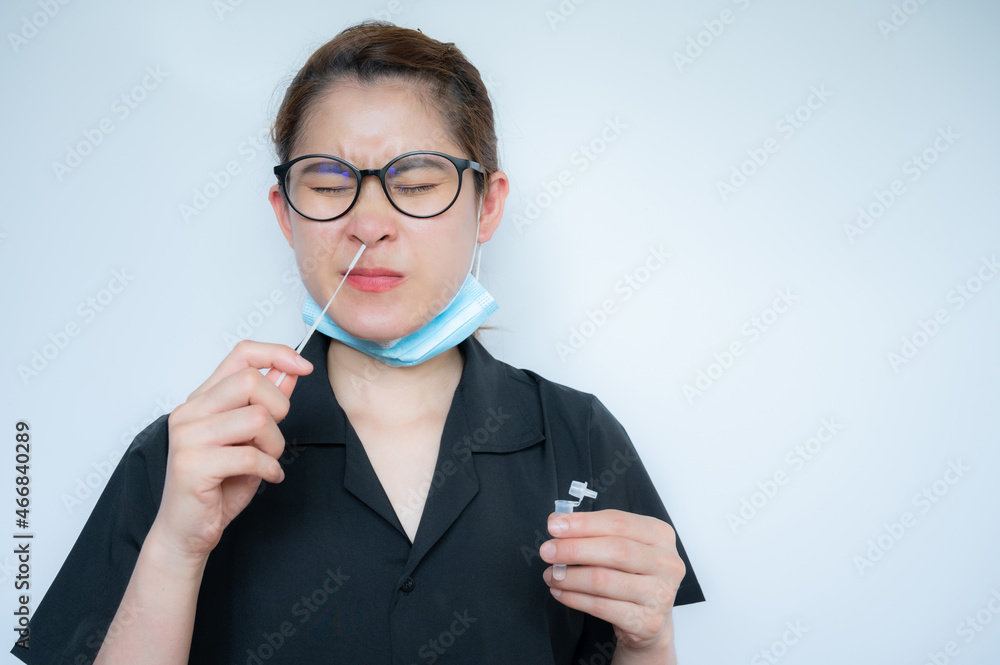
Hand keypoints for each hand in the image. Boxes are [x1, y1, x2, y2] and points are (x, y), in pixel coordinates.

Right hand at [151, 340, 312, 562]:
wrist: (187, 532)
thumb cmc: (218, 485)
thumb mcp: (251, 439)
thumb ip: (266, 404)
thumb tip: (290, 371)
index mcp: (202, 399)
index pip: (241, 354)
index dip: (277, 353)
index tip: (303, 366)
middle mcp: (190, 412)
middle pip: (251, 381)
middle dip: (279, 408)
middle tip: (273, 438)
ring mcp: (187, 437)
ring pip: (256, 418)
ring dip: (274, 445)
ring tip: (267, 462)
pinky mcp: (191, 464)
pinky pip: (250, 455)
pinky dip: (269, 468)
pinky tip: (267, 477)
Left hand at [539, 509, 684, 654]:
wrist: (650, 619)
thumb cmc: (632, 575)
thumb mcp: (619, 545)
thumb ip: (591, 530)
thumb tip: (556, 521)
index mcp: (660, 535)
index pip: (618, 522)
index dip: (584, 523)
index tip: (554, 526)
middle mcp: (667, 563)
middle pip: (614, 550)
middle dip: (574, 549)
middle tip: (547, 551)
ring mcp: (660, 594)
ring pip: (604, 580)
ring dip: (570, 577)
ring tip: (551, 575)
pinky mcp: (648, 622)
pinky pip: (602, 607)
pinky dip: (575, 598)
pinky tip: (560, 592)